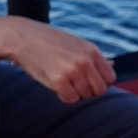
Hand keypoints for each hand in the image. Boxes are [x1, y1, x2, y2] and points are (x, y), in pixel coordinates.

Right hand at [0, 16, 114, 103]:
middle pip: (100, 90)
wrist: (23, 37)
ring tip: (63, 80)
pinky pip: (70, 99)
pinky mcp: (59, 80)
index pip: (110, 77)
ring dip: (75, 92)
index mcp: (92, 50)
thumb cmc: (49, 41)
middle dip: (89, 90)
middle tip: (75, 83)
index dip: (99, 82)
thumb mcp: (76, 43)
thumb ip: (94, 56)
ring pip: (85, 96)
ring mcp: (73, 70)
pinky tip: (56, 85)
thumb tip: (113, 65)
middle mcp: (85, 60)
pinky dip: (64, 96)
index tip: (88, 80)